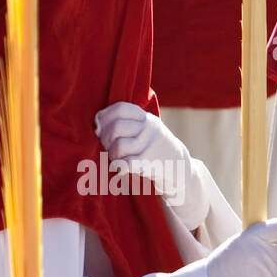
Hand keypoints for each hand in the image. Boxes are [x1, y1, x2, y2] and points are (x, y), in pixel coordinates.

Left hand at [94, 101, 208, 229]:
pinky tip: (119, 167)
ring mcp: (150, 145)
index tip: (100, 126)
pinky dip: (119, 166)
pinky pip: (127, 163)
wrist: (179, 166)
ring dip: (112, 155)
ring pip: (118, 146)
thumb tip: (97, 123)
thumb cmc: (153, 147)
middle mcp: (148, 128)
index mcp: (145, 118)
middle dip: (105, 139)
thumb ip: (126, 124)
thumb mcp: (146, 129)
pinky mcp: (150, 163)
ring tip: (116, 158)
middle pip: (116, 127)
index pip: (120, 109)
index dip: (105, 117)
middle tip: (107, 146)